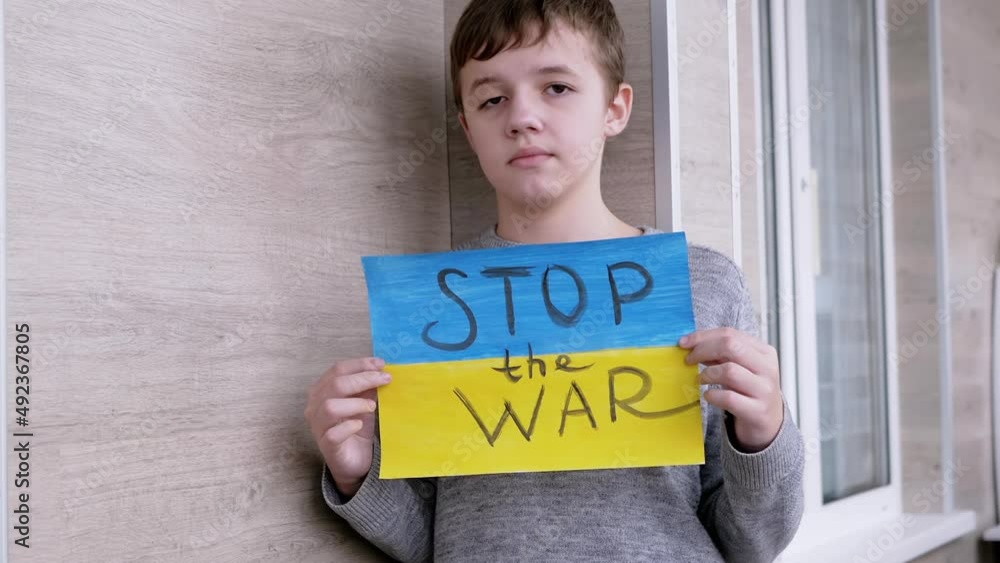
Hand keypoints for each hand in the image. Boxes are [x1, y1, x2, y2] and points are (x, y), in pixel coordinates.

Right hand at [305, 356, 391, 496]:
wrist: (355, 461)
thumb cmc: (357, 428)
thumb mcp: (365, 403)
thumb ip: (368, 388)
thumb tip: (380, 371)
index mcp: (323, 390)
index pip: (337, 370)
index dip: (360, 364)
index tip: (381, 364)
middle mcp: (316, 406)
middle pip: (335, 384)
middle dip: (363, 379)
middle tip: (385, 379)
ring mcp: (319, 427)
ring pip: (330, 407)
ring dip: (355, 403)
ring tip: (371, 406)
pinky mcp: (327, 446)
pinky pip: (333, 433)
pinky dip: (348, 426)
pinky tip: (360, 425)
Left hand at [679, 328, 782, 452]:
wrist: (768, 422)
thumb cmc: (749, 390)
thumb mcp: (740, 367)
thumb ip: (721, 354)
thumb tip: (692, 344)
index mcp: (764, 352)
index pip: (730, 334)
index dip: (702, 336)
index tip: (684, 343)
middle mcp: (767, 368)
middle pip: (730, 346)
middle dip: (702, 350)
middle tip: (689, 360)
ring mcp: (764, 390)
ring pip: (729, 371)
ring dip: (707, 374)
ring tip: (702, 379)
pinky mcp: (757, 411)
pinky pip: (729, 398)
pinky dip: (712, 395)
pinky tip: (709, 396)